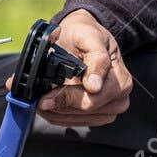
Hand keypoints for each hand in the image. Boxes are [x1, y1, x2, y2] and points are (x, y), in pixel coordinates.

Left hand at [27, 9, 131, 126]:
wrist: (84, 38)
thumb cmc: (86, 35)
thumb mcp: (90, 37)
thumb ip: (96, 58)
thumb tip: (94, 86)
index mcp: (121, 81)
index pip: (92, 99)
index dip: (66, 98)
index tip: (44, 99)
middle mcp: (119, 99)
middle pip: (83, 111)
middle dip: (57, 104)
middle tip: (35, 97)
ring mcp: (108, 111)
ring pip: (74, 119)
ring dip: (53, 111)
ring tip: (38, 97)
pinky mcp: (95, 117)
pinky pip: (70, 122)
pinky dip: (55, 113)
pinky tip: (46, 101)